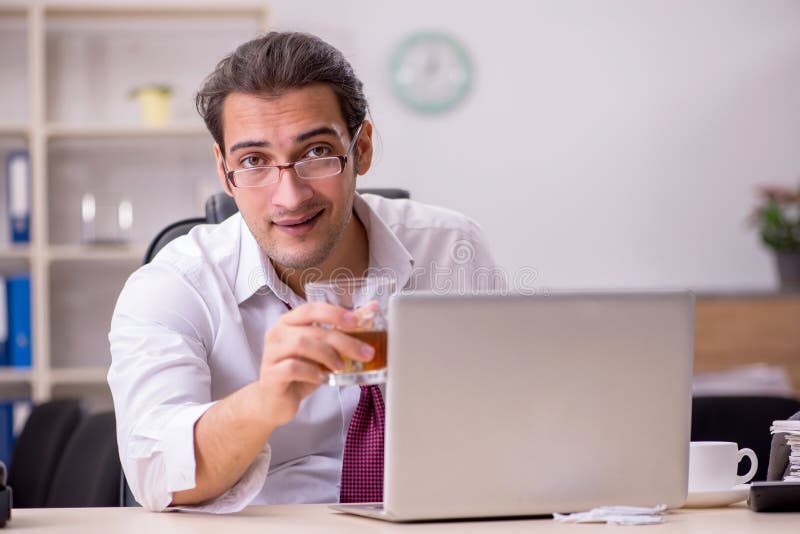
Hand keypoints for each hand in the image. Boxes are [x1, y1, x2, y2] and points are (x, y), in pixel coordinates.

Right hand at [257, 302, 375, 425]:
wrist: (275, 401)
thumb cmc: (301, 372)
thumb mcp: (323, 350)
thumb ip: (342, 330)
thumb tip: (371, 310)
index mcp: (290, 322)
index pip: (311, 309)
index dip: (334, 313)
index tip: (356, 321)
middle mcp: (278, 333)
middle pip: (313, 329)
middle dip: (343, 340)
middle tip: (364, 352)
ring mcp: (272, 353)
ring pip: (302, 344)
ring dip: (327, 355)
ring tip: (341, 367)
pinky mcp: (271, 374)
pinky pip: (293, 367)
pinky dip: (312, 372)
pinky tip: (322, 378)